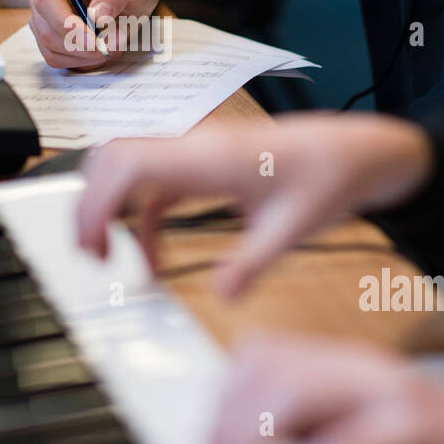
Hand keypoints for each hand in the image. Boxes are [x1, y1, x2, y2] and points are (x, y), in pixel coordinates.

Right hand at [26, 0, 160, 69]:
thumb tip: (97, 15)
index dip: (66, 23)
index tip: (94, 40)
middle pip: (47, 30)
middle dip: (81, 45)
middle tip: (112, 46)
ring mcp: (43, 20)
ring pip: (52, 49)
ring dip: (85, 55)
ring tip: (112, 42)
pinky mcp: (49, 39)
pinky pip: (59, 60)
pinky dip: (83, 61)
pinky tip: (101, 48)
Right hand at [77, 112, 434, 291]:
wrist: (354, 150)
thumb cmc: (328, 175)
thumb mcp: (295, 227)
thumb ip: (253, 261)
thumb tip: (221, 295)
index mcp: (210, 157)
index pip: (129, 164)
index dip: (98, 201)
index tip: (93, 246)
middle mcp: (194, 148)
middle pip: (113, 159)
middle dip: (90, 205)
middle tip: (89, 255)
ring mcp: (194, 154)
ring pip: (127, 168)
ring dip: (109, 208)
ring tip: (107, 257)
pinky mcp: (201, 166)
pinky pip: (153, 186)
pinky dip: (140, 219)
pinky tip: (152, 258)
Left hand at [210, 332, 443, 443]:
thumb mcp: (361, 429)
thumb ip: (310, 428)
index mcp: (346, 363)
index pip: (260, 352)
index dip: (222, 398)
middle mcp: (361, 367)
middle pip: (264, 368)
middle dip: (226, 427)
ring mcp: (386, 391)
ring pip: (291, 392)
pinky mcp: (412, 429)